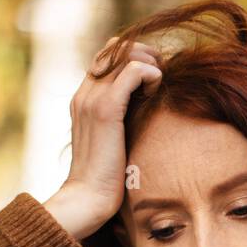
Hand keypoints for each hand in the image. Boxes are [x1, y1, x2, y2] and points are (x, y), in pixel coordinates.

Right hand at [44, 36, 162, 239]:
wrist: (88, 199)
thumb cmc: (106, 179)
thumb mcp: (114, 143)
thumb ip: (122, 123)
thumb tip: (146, 113)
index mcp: (83, 99)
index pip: (107, 57)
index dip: (134, 57)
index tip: (154, 77)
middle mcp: (85, 93)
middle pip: (116, 48)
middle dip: (145, 54)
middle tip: (162, 76)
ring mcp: (92, 99)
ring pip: (125, 54)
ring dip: (150, 63)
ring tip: (160, 85)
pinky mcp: (106, 109)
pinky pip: (133, 71)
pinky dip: (151, 74)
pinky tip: (156, 92)